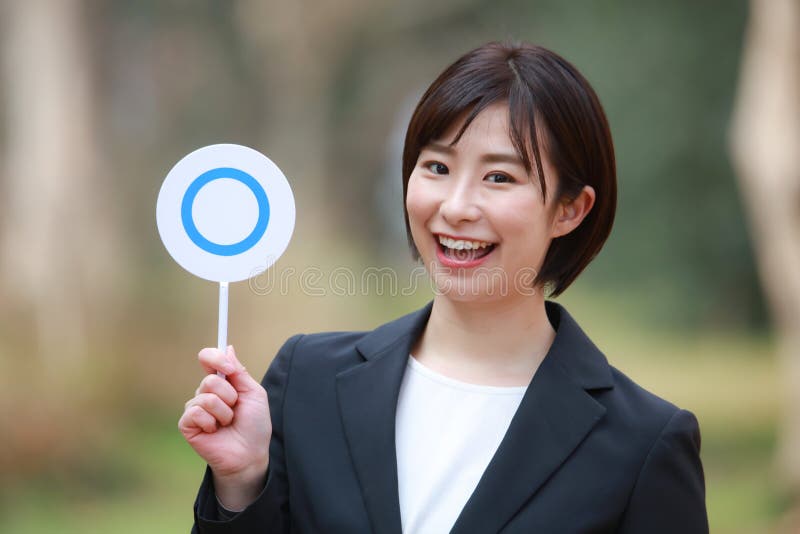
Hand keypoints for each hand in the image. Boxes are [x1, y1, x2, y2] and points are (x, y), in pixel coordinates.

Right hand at [179, 345, 269, 509]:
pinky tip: (214, 431)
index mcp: (222, 383)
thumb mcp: (253, 393)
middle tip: (236, 410)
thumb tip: (228, 348)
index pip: (208, 358)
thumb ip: (239, 372)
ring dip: (224, 412)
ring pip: (206, 397)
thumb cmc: (254, 425)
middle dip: (230, 396)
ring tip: (227, 423)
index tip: (229, 368)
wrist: (250, 454)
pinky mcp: (187, 424)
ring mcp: (195, 408)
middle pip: (210, 380)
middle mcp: (206, 392)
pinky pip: (196, 412)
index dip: (215, 358)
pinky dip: (211, 422)